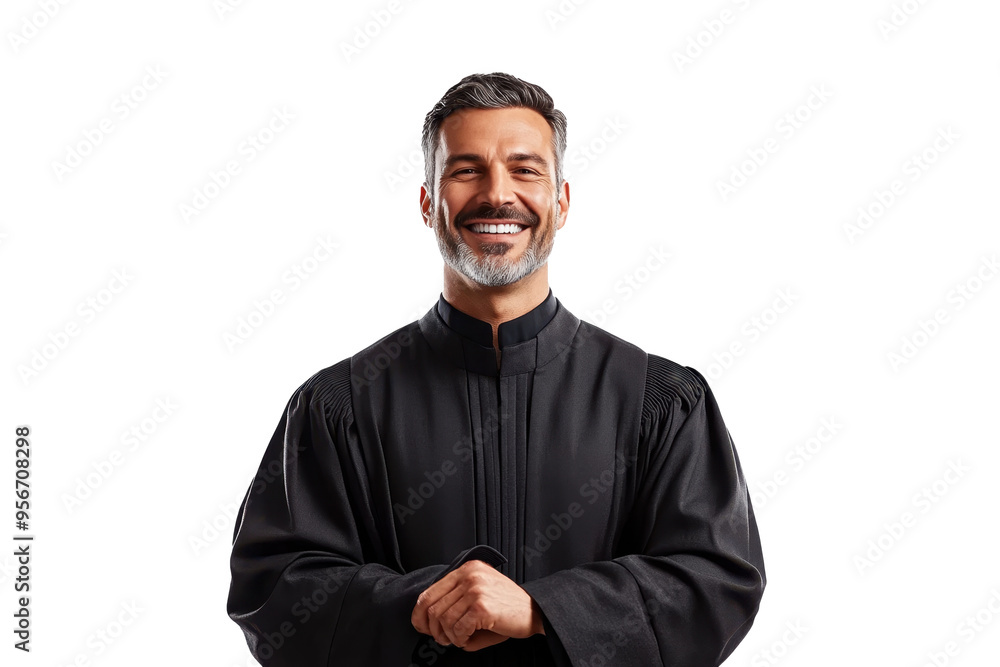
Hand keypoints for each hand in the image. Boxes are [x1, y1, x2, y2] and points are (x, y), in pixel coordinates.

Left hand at [411, 560, 544, 649]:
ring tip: (460, 639)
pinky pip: (458, 629)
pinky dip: (460, 640)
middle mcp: (469, 575)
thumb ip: (455, 600)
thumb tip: (427, 620)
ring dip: (449, 636)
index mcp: (467, 569)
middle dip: (434, 630)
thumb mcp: (479, 593)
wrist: (535, 611)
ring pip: (444, 620)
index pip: (429, 592)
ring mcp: (476, 589)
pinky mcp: (482, 607)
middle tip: (444, 639)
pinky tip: (468, 640)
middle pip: (433, 608)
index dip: (420, 614)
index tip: (421, 627)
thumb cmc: (506, 606)